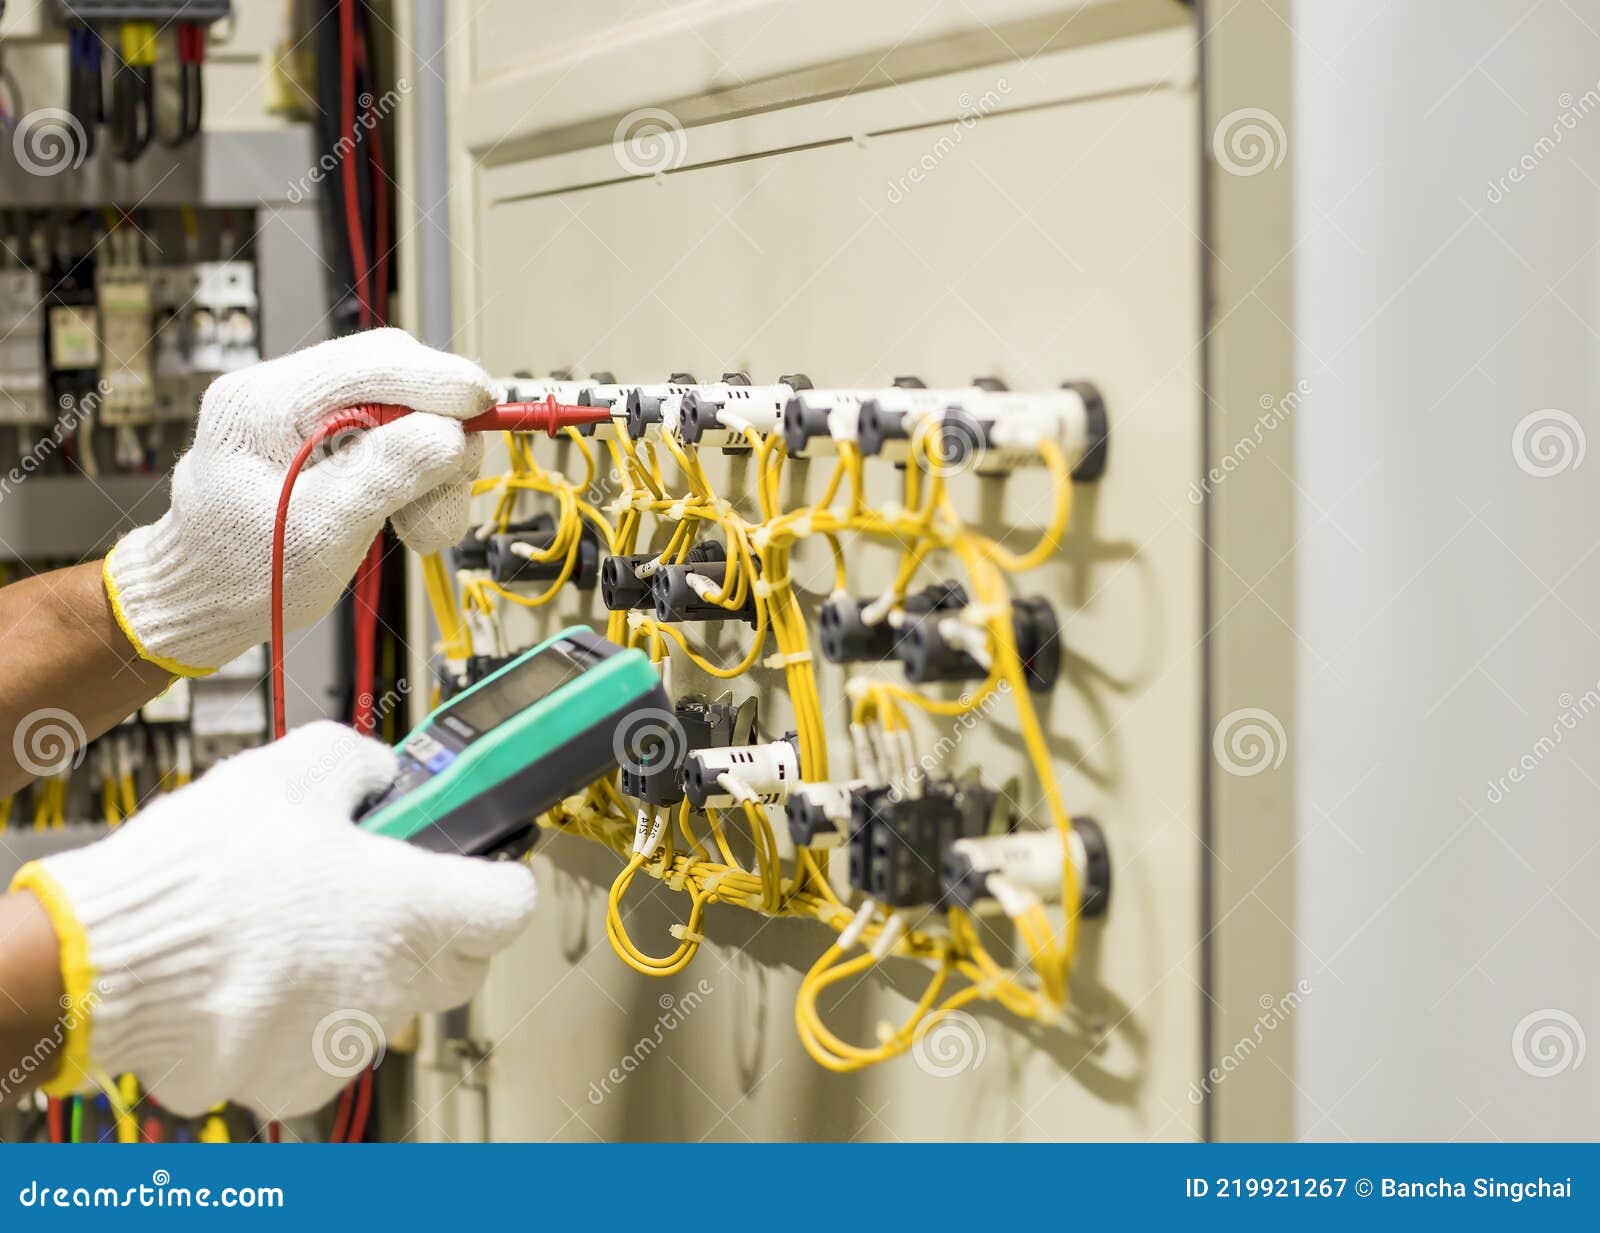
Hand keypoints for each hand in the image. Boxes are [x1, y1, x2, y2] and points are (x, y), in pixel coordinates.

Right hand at [10, 722, 536, 1118]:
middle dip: (436, 927)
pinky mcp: (296, 1082)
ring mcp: (348, 1041)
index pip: (511, 906)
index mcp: (414, 907)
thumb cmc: (201, 871)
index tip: (480, 867)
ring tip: (293, 927)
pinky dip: (305, 1017)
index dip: (499, 878)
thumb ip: (362, 763)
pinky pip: (326, 1046)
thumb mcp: (293, 769)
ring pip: (388, 1003)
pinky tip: (260, 976)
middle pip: (460, 962)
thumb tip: (382, 774)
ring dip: (362, 969)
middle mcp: (395, 984)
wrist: (104, 962)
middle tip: (381, 889)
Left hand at [105, 328, 493, 673]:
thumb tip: (450, 434)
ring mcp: (304, 410)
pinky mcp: (326, 435)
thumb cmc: (244, 574)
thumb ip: (383, 476)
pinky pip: (394, 434)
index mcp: (263, 403)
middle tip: (456, 486)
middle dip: (441, 429)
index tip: (485, 408)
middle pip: (395, 375)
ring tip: (427, 526)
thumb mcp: (317, 534)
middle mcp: (282, 391)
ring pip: (405, 407)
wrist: (206, 598)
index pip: (368, 362)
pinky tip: (411, 514)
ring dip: (436, 464)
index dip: (437, 381)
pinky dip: (419, 474)